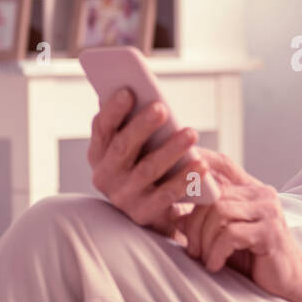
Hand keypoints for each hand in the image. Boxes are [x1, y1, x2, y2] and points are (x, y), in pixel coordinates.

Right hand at [86, 88, 210, 241]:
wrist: (153, 213)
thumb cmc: (144, 165)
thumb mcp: (133, 145)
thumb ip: (130, 121)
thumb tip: (131, 88)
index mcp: (98, 153)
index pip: (102, 128)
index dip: (113, 109)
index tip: (128, 91)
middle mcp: (105, 176)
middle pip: (122, 147)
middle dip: (142, 125)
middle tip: (162, 108)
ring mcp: (124, 197)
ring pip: (147, 169)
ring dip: (170, 149)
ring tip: (191, 133)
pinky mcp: (144, 213)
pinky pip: (167, 194)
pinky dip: (185, 178)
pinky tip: (202, 164)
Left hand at [176, 149, 301, 301]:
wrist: (290, 283)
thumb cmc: (255, 260)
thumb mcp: (224, 238)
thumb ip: (204, 222)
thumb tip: (172, 212)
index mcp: (251, 190)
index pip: (223, 164)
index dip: (200, 160)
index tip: (176, 170)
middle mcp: (262, 194)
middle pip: (213, 194)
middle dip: (193, 224)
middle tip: (191, 249)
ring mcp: (268, 211)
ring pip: (219, 212)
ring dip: (204, 240)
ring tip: (204, 258)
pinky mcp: (270, 232)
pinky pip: (230, 234)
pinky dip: (216, 252)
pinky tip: (215, 266)